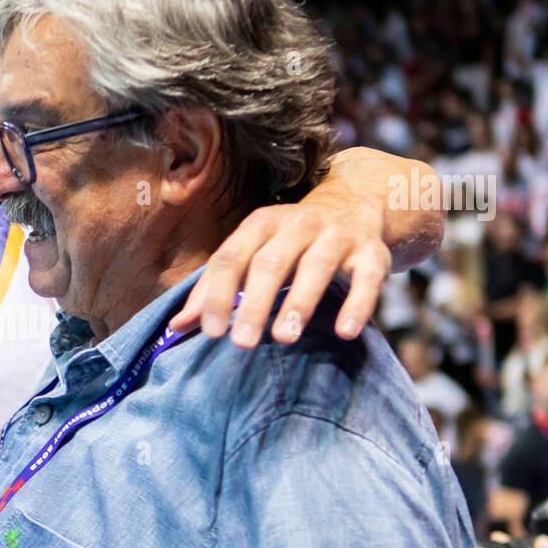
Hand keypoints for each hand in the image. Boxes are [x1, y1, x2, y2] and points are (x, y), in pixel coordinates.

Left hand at [171, 180, 390, 348]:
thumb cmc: (288, 243)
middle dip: (255, 303)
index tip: (211, 331)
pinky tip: (345, 332)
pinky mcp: (372, 253)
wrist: (356, 204)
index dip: (218, 294)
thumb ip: (214, 290)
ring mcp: (336, 237)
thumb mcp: (251, 254)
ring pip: (317, 267)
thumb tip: (175, 327)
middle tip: (241, 343)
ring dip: (299, 303)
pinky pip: (367, 278)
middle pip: (270, 263)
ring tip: (284, 338)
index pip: (231, 257)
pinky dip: (357, 304)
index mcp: (261, 224)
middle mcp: (298, 224)